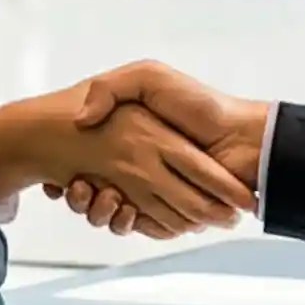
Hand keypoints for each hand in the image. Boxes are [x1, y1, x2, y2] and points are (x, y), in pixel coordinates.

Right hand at [0, 80, 256, 236]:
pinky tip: (126, 210)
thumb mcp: (149, 76)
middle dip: (79, 197)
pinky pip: (140, 227)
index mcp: (132, 136)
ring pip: (111, 214)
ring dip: (99, 211)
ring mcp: (153, 192)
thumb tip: (81, 118)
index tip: (59, 174)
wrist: (245, 140)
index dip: (67, 171)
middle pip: (93, 192)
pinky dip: (127, 224)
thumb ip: (110, 88)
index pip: (85, 157)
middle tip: (77, 187)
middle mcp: (140, 166)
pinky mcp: (168, 214)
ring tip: (102, 196)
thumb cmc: (201, 105)